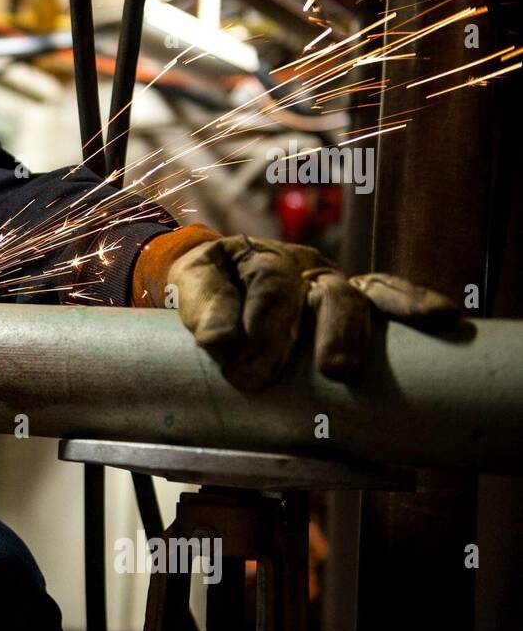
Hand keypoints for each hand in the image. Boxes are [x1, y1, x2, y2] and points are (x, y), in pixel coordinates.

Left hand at [168, 235, 457, 390]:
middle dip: (319, 334)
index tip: (235, 363)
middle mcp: (303, 268)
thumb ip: (203, 305)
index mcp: (259, 259)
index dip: (259, 325)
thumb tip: (218, 340)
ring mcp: (331, 284)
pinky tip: (441, 316)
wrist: (214, 280)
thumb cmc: (206, 287)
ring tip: (344, 366)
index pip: (267, 287)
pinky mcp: (353, 302)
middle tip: (304, 370)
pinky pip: (385, 297)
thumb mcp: (190, 283)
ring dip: (355, 332)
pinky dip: (412, 303)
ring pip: (355, 299)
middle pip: (322, 295)